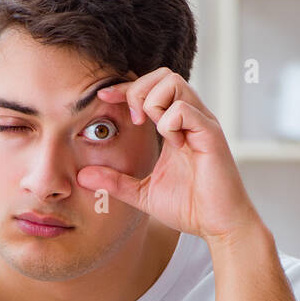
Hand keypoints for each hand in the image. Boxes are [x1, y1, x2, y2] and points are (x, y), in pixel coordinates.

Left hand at [75, 69, 260, 245]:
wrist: (217, 226)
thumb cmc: (189, 207)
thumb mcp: (141, 193)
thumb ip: (114, 181)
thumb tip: (82, 175)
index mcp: (175, 126)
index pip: (150, 89)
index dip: (125, 88)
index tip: (104, 97)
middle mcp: (191, 118)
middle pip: (163, 74)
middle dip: (139, 91)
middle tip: (134, 121)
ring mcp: (202, 123)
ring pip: (174, 83)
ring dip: (154, 103)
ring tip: (153, 130)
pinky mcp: (211, 135)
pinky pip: (185, 110)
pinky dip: (170, 123)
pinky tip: (174, 145)